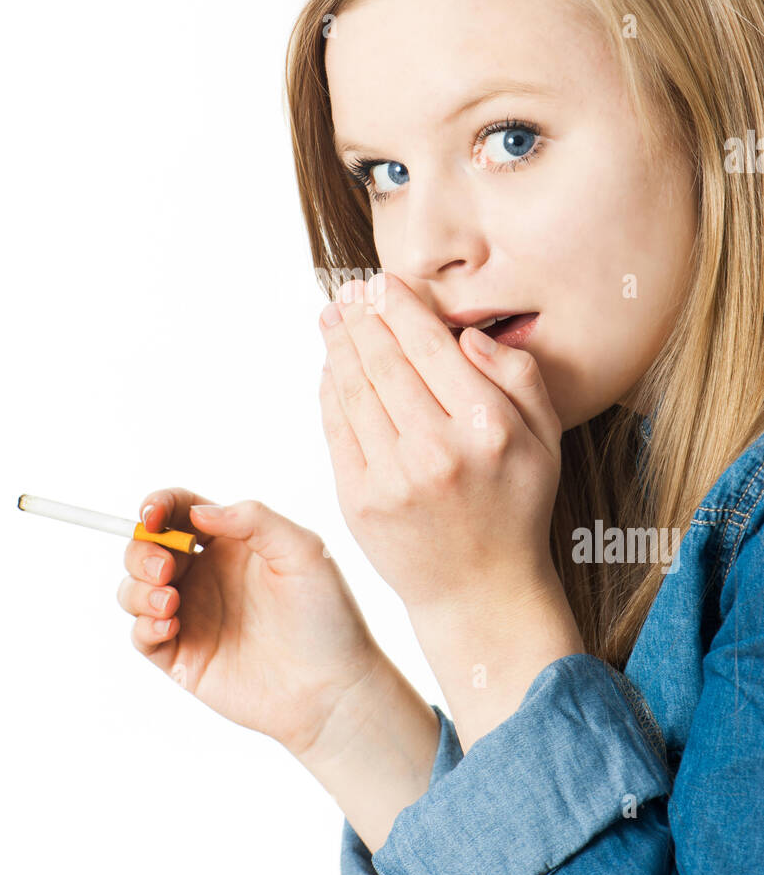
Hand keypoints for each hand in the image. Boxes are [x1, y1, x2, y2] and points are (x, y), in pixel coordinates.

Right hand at [116, 487, 389, 762]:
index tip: (150, 515)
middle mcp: (206, 576)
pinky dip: (143, 625)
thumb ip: (253, 519)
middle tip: (166, 569)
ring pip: (134, 589)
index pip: (180, 511)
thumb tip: (198, 512)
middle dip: (142, 550)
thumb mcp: (303, 550)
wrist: (333, 688)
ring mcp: (192, 617)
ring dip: (137, 587)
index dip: (157, 506)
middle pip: (147, 548)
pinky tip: (169, 625)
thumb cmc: (328, 616)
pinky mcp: (184, 658)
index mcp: (232, 543)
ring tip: (169, 602)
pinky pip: (141, 635)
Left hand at [317, 272, 563, 613]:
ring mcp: (393, 477)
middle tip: (349, 291)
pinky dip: (329, 391)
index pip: (430, 346)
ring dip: (338, 345)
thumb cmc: (515, 506)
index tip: (383, 282)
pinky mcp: (359, 501)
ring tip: (332, 318)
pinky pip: (337, 429)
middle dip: (362, 317)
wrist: (481, 592)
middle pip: (385, 361)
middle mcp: (439, 450)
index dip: (400, 306)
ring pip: (355, 390)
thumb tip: (466, 335)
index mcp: (488, 427)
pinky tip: (330, 367)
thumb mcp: (545, 439)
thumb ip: (517, 376)